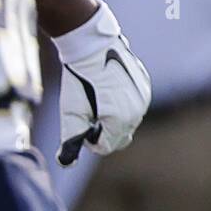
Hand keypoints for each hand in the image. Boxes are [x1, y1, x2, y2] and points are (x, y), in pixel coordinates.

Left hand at [54, 1, 151, 165]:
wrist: (91, 46)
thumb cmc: (77, 80)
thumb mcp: (70, 111)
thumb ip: (71, 138)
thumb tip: (65, 163)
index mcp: (120, 120)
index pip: (106, 147)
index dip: (90, 140)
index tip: (81, 123)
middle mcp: (137, 111)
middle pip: (120, 137)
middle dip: (103, 131)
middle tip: (87, 114)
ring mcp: (143, 98)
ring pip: (128, 121)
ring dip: (113, 118)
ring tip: (96, 100)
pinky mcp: (145, 86)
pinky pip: (134, 105)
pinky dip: (122, 104)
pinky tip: (107, 90)